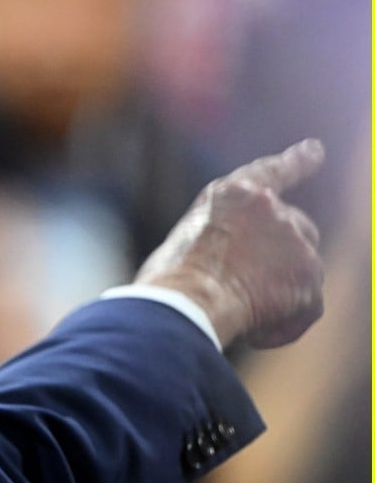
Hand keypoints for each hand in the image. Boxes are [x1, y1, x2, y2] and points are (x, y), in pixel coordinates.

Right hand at [135, 139, 325, 348]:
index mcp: (231, 195)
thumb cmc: (167, 283)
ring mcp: (293, 241)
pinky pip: (307, 308)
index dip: (296, 161)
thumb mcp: (186, 245)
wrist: (186, 301)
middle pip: (297, 229)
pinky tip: (254, 333)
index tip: (315, 150)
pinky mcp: (308, 276)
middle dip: (284, 257)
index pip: (270, 172)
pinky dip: (285, 324)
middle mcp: (269, 208)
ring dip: (280, 294)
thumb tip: (239, 270)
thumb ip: (223, 241)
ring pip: (303, 271)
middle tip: (254, 289)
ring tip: (238, 316)